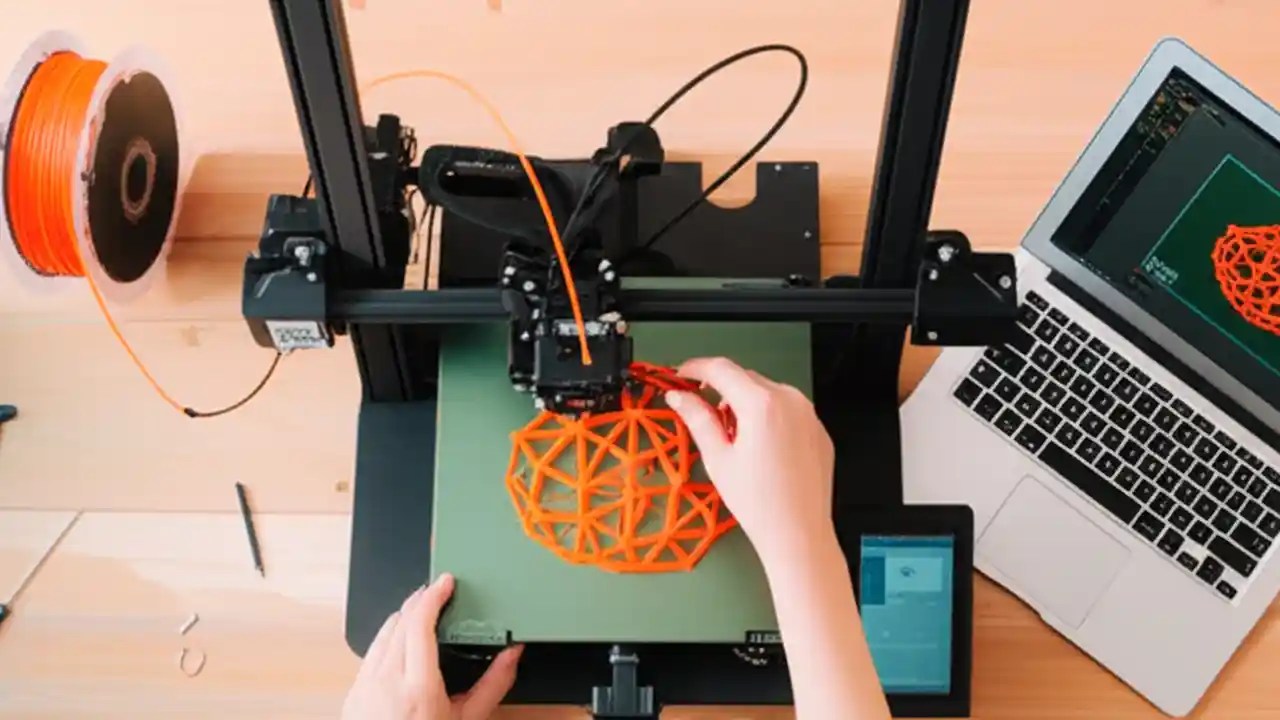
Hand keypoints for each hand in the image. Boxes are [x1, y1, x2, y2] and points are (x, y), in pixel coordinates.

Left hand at [342, 573, 522, 719]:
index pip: (420, 623)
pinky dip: (389, 637)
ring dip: (403, 616)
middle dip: (420, 600)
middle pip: (400, 621)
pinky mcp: (353, 692)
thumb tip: (512, 654)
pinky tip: (402, 641)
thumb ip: (493, 684)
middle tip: (439, 592)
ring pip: (382, 632)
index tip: (445, 583)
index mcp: (418, 687)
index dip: (433, 595)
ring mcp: (365, 685)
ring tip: (422, 612)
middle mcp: (386, 681)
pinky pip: (371, 651)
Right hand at [666, 357, 835, 567]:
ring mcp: (809, 414)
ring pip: (767, 393)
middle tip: (702, 413)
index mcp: (762, 404)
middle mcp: (790, 400)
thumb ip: (697, 419)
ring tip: (734, 438)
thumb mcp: (718, 459)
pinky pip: (788, 410)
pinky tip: (761, 447)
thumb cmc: (757, 502)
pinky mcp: (819, 430)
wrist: (800, 534)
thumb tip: (678, 396)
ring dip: (746, 403)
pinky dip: (769, 417)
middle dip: (721, 389)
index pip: (721, 369)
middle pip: (746, 378)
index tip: (681, 376)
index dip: (696, 368)